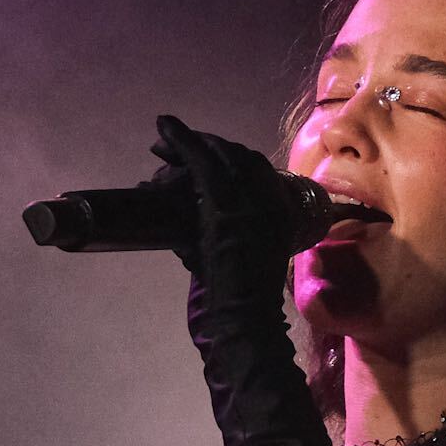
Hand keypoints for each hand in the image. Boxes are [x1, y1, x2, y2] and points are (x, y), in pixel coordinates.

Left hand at [149, 113, 299, 329]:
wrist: (245, 315)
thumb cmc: (241, 297)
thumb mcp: (241, 256)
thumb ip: (222, 233)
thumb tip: (185, 220)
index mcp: (282, 209)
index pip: (256, 165)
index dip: (229, 152)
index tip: (205, 149)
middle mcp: (271, 199)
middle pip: (237, 156)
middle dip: (205, 144)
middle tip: (173, 141)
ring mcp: (250, 201)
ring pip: (219, 155)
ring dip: (189, 142)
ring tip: (163, 138)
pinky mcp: (224, 206)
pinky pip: (202, 164)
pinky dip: (182, 142)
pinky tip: (166, 129)